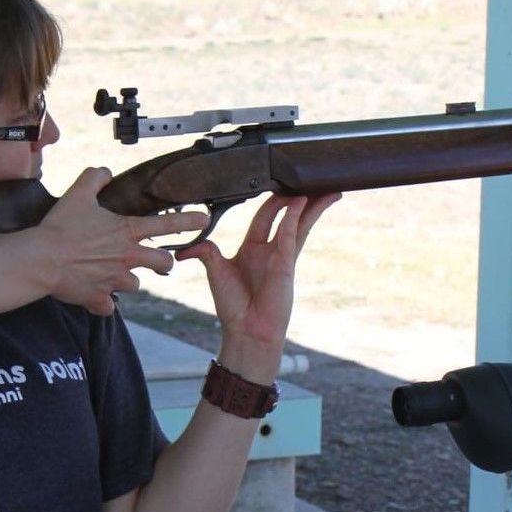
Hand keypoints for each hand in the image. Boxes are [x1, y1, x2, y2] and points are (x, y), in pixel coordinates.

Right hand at [34, 167, 210, 315]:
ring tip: (113, 273)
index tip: (204, 221)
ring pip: (136, 285)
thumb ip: (95, 178)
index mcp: (127, 232)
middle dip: (164, 262)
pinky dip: (103, 302)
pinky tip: (94, 294)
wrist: (42, 259)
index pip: (166, 224)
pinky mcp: (100, 298)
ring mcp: (115, 281)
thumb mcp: (78, 194)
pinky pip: (108, 306)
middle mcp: (128, 258)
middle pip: (164, 264)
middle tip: (157, 259)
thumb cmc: (61, 226)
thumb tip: (104, 172)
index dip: (189, 221)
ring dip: (127, 281)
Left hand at [175, 192, 339, 380]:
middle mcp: (271, 250)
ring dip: (312, 205)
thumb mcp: (215, 271)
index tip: (280, 185)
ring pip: (300, 223)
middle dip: (299, 197)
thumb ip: (205, 252)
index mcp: (253, 248)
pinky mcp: (287, 263)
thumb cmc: (233, 306)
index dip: (273, 200)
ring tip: (326, 190)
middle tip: (308, 180)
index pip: (265, 216)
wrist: (246, 330)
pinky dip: (295, 217)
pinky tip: (301, 201)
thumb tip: (185, 249)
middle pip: (290, 216)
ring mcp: (282, 256)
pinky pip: (291, 234)